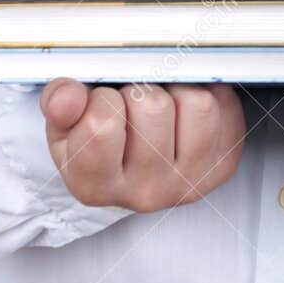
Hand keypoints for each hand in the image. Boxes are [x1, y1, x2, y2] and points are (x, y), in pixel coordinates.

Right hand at [40, 79, 244, 211]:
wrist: (134, 165)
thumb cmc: (99, 139)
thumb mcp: (66, 126)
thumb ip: (59, 105)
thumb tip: (68, 94)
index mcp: (95, 186)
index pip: (102, 126)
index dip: (101, 99)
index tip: (101, 102)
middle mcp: (145, 193)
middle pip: (153, 108)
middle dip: (141, 89)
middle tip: (132, 99)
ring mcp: (189, 182)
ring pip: (197, 104)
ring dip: (178, 89)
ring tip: (162, 100)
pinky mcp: (222, 165)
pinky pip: (224, 106)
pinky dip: (208, 92)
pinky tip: (186, 107)